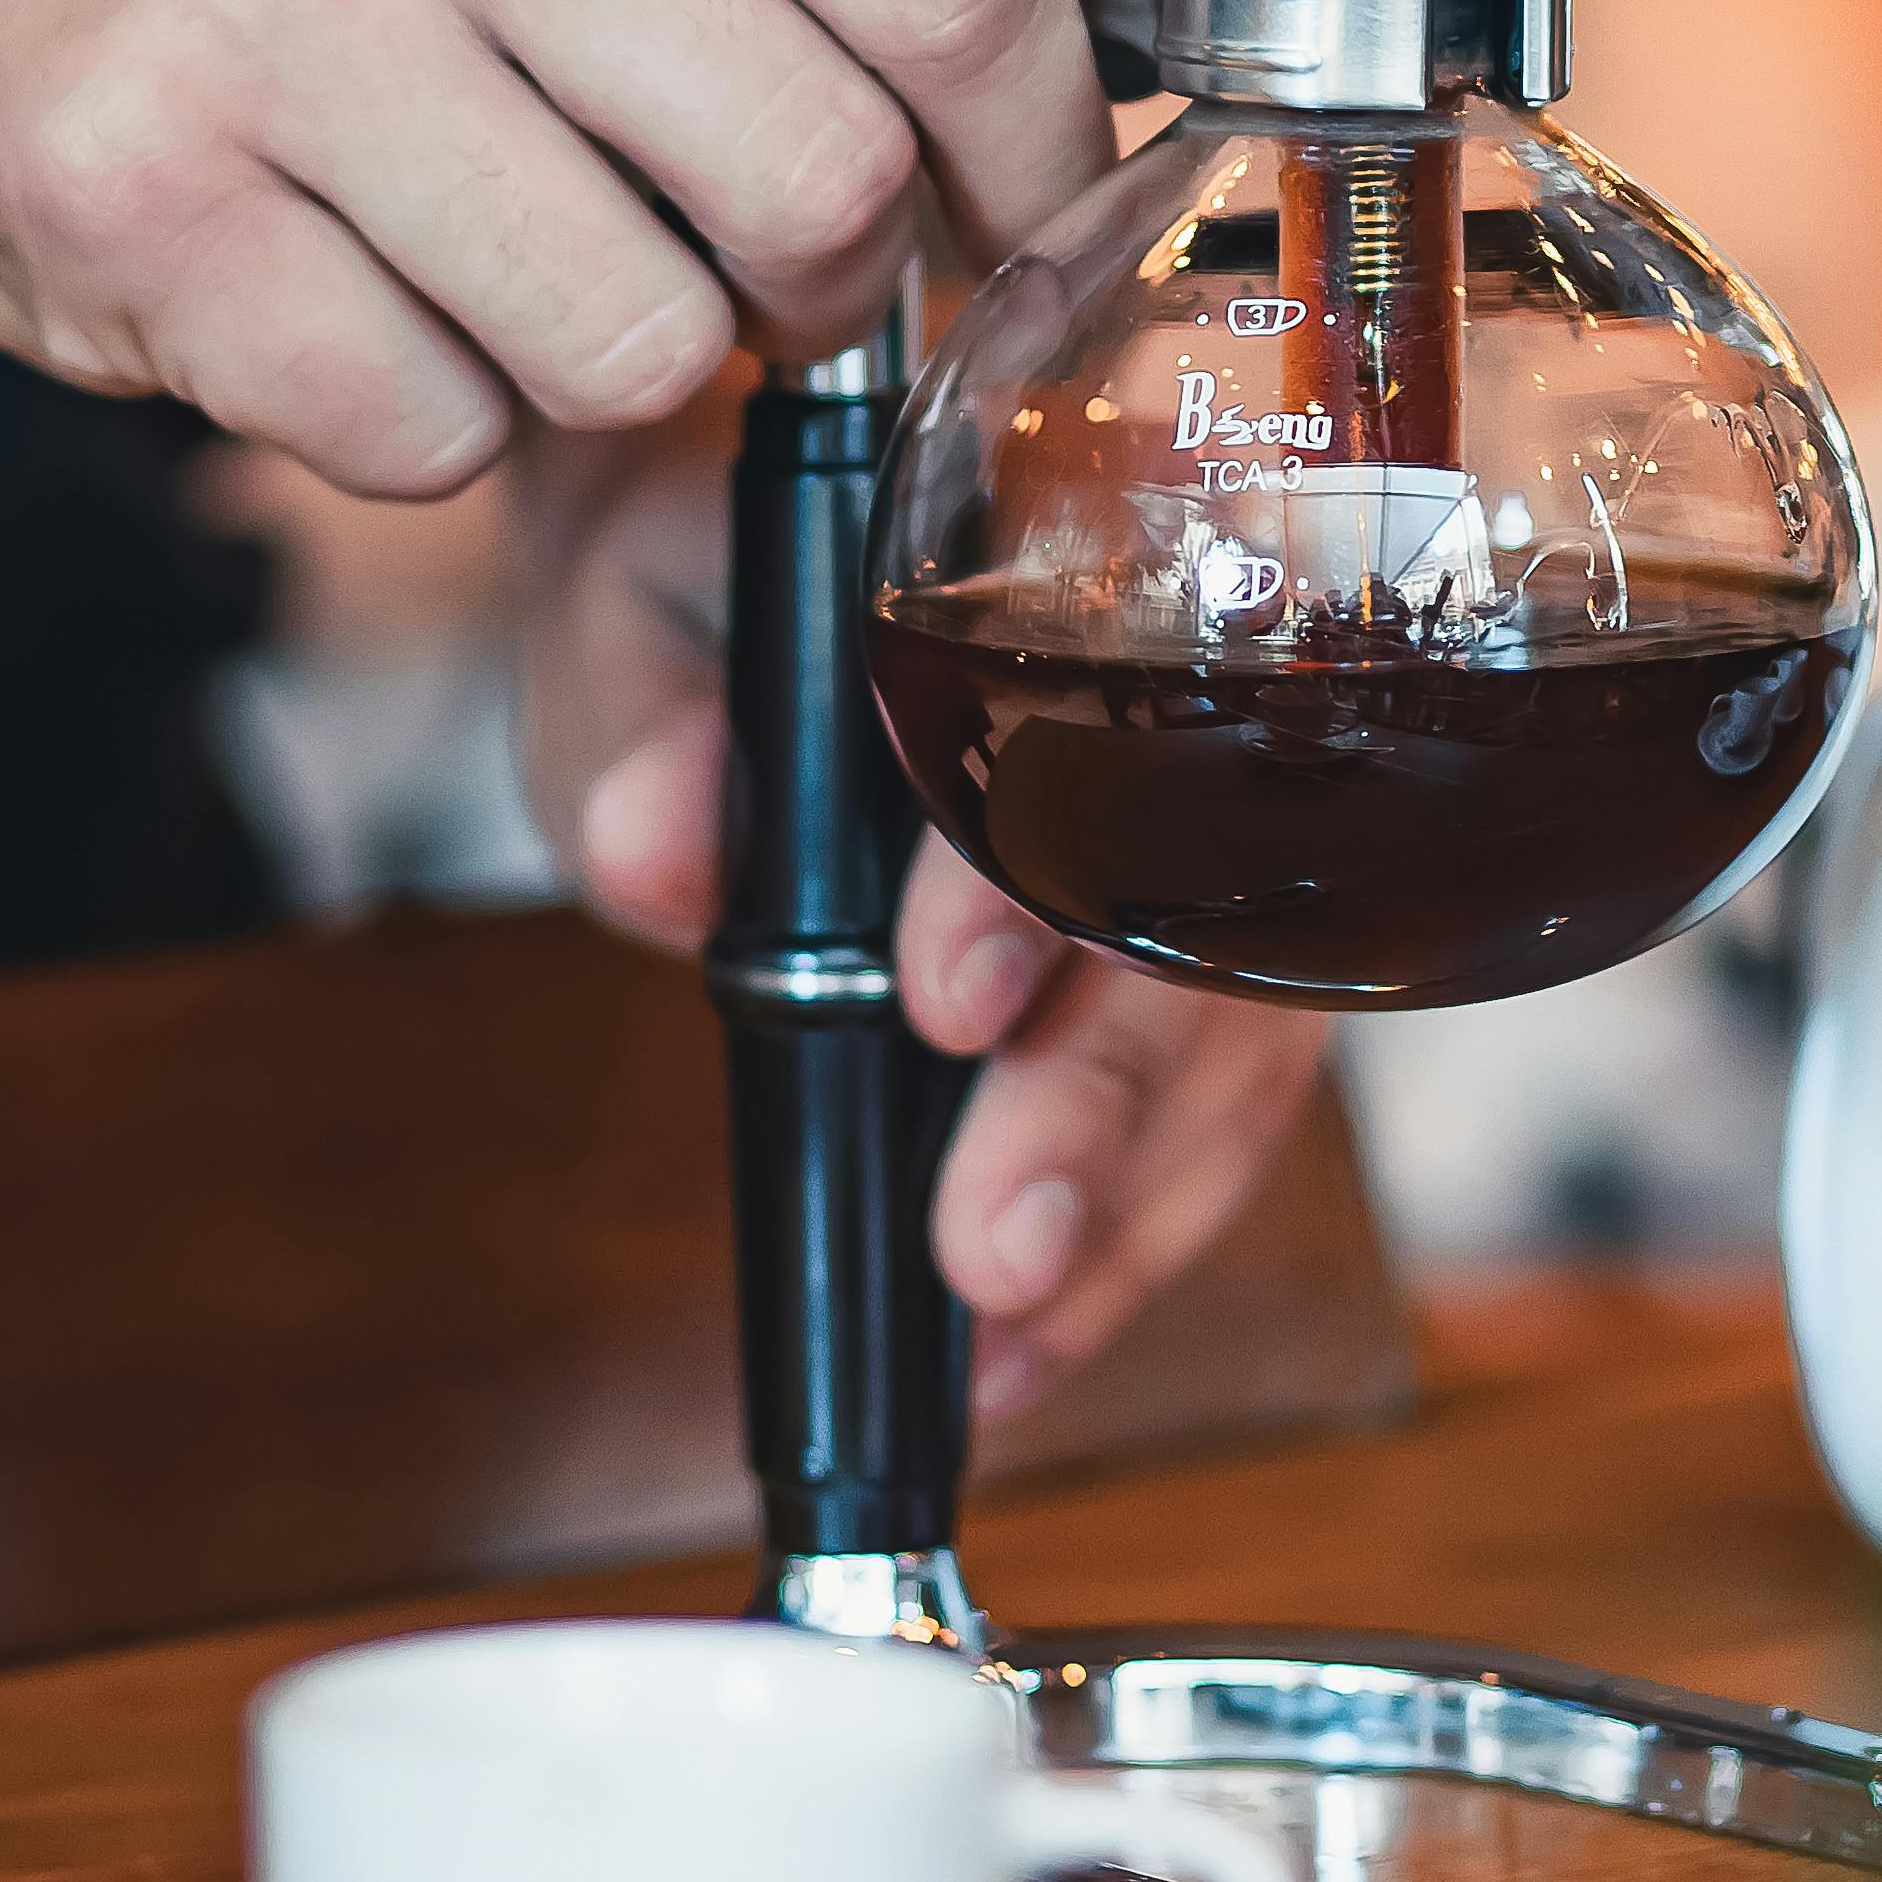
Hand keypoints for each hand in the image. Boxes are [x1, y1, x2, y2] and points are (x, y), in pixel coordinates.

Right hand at [0, 0, 1161, 485]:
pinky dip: (424, 420)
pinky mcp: (138, 199)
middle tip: (733, 255)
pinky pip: (431, 433)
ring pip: (634, 342)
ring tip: (500, 249)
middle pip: (817, 183)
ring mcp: (260, 4)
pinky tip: (351, 294)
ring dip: (599, 359)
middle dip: (815, 281)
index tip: (1003, 212)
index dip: (1026, 150)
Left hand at [515, 409, 1337, 1414]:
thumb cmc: (701, 574)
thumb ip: (639, 716)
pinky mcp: (1229, 938)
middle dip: (1098, 1098)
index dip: (1028, 883)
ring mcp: (1236, 815)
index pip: (1099, 728)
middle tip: (995, 1251)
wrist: (748, 549)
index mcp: (1058, 565)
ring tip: (1009, 1332)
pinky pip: (1230, 1092)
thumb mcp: (632, 608)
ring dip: (1134, 1201)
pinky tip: (1042, 1331)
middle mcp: (1194, 684)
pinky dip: (1136, 1223)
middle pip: (1204, 909)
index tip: (943, 1005)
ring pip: (1249, 1026)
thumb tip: (654, 844)